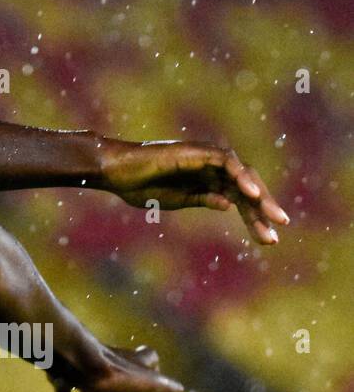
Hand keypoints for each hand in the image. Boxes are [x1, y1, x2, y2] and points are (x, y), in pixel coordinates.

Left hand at [47, 343, 184, 391]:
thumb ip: (167, 391)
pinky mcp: (60, 366)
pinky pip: (63, 385)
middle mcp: (105, 357)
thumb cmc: (108, 372)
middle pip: (116, 374)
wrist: (67, 354)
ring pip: (88, 380)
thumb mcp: (147, 383)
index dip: (154, 378)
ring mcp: (81, 360)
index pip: (149, 360)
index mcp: (128, 360)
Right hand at [101, 139, 289, 244]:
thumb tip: (229, 204)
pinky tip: (250, 195)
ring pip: (242, 176)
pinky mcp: (198, 152)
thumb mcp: (177, 199)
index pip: (239, 198)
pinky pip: (226, 163)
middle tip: (276, 233)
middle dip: (262, 210)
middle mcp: (210, 168)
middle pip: (246, 188)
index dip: (254, 217)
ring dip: (259, 197)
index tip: (269, 239)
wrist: (116, 172)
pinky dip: (240, 177)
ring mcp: (205, 159)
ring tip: (272, 218)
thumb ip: (203, 199)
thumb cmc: (138, 186)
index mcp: (205, 181)